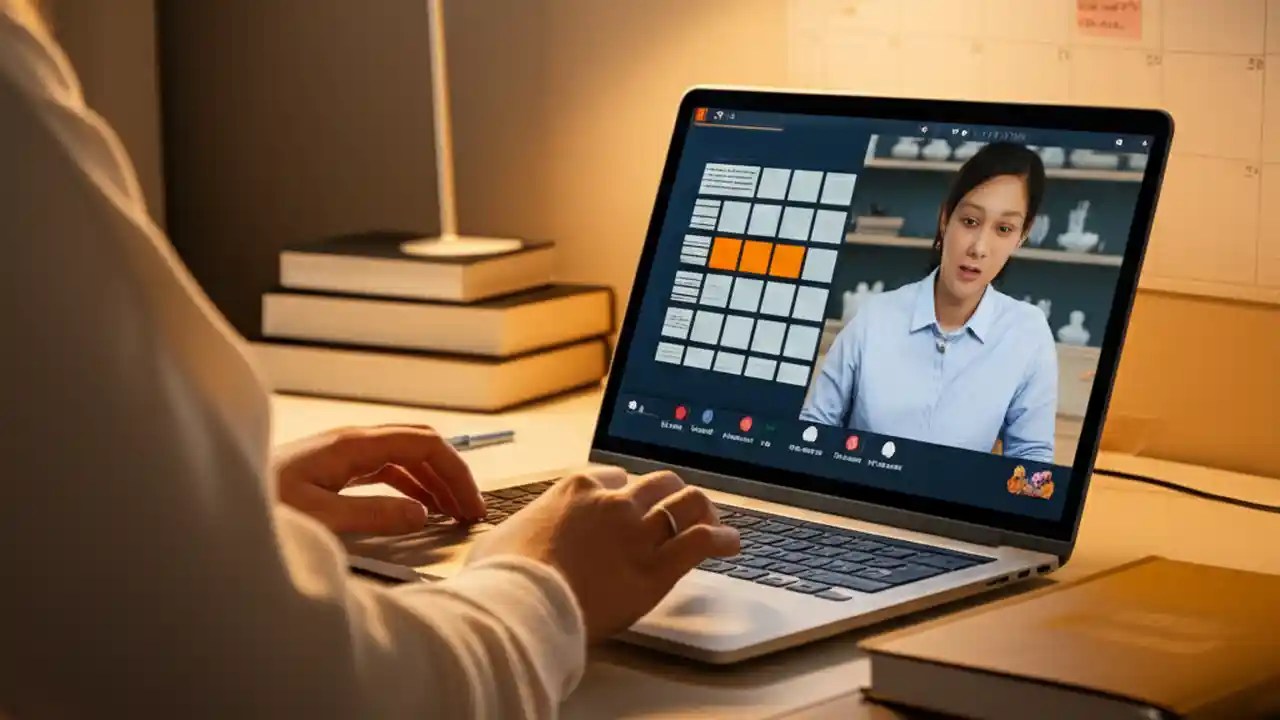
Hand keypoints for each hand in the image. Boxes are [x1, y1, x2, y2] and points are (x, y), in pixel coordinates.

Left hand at [273, 425, 485, 534]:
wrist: (211, 504)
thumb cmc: (258, 507)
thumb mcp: (321, 518)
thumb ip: (374, 515)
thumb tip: (421, 514)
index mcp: (352, 445)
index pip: (425, 443)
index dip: (456, 472)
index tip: (472, 505)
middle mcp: (351, 442)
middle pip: (420, 445)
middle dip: (452, 475)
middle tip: (471, 512)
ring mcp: (342, 453)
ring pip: (405, 458)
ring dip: (434, 482)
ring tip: (452, 513)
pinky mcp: (333, 468)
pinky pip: (386, 470)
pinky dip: (411, 486)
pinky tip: (417, 509)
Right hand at [467, 467, 739, 641]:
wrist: (522, 603)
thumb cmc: (503, 577)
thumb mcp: (499, 542)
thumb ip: (515, 535)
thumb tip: (504, 544)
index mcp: (575, 489)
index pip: (613, 478)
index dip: (624, 490)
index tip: (628, 501)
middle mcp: (613, 503)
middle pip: (658, 483)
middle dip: (671, 493)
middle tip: (678, 507)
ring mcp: (638, 533)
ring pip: (687, 503)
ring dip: (704, 509)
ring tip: (714, 519)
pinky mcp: (657, 568)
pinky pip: (701, 541)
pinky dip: (721, 539)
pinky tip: (730, 544)